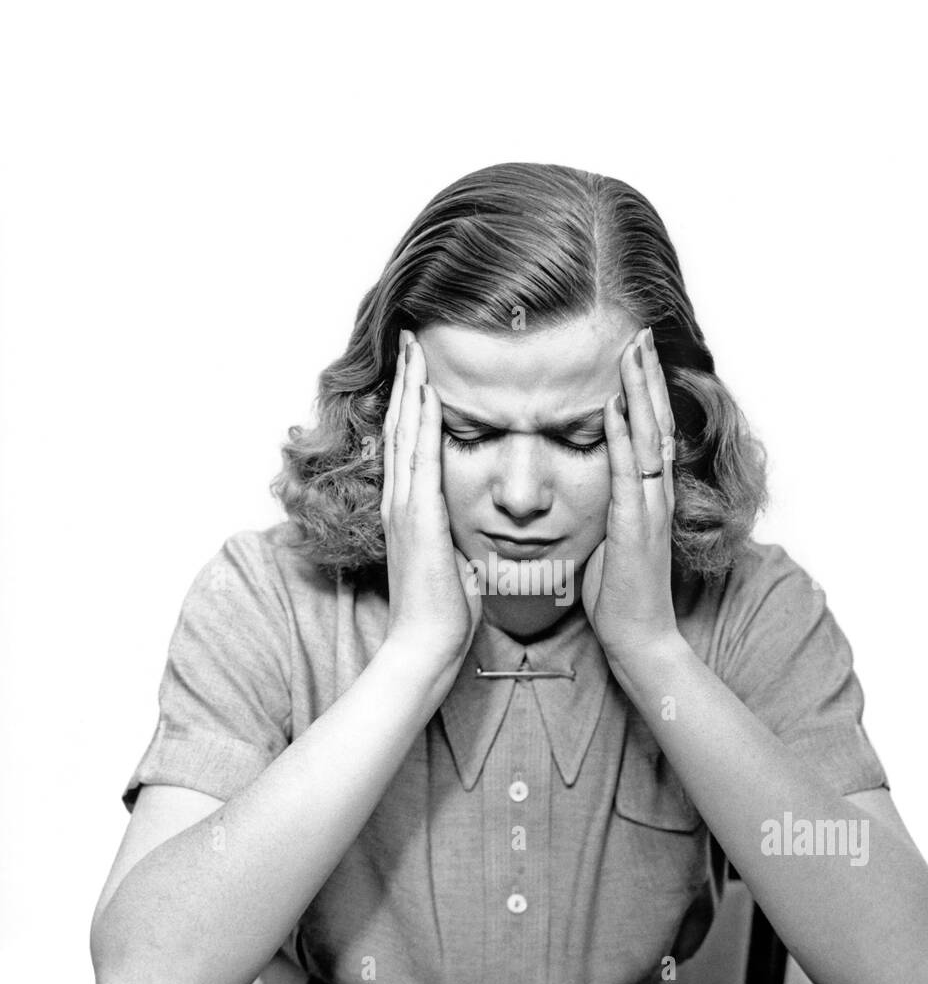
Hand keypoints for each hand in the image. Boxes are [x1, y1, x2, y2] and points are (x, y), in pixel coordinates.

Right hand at [381, 331, 481, 672]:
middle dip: (406, 380)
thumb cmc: (445, 612)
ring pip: (405, 432)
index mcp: (412, 510)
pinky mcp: (416, 518)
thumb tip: (469, 527)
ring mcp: (405, 507)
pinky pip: (420, 458)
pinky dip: (421, 422)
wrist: (427, 646)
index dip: (413, 402)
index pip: (411, 443)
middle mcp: (402, 501)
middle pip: (401, 425)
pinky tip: (425, 390)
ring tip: (413, 345)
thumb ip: (456, 535)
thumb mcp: (454, 561)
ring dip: (409, 386)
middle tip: (409, 337)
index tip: (420, 367)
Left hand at [581, 327, 679, 662]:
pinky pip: (630, 472)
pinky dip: (623, 436)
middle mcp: (656, 494)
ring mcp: (651, 507)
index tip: (632, 353)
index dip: (643, 391)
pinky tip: (614, 407)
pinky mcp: (636, 525)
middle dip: (647, 375)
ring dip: (640, 391)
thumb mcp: (609, 538)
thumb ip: (606, 507)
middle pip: (657, 421)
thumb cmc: (619, 594)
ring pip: (650, 437)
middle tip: (640, 332)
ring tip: (634, 351)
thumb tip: (588, 488)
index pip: (649, 431)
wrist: (637, 636)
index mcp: (648, 495)